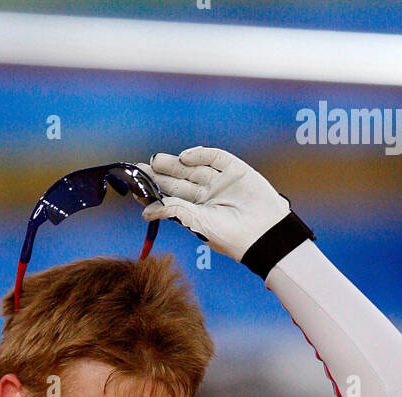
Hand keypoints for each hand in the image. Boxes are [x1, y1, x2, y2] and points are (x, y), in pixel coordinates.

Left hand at [139, 146, 292, 261]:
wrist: (264, 232)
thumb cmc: (230, 236)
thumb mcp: (198, 223)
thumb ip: (174, 211)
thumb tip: (146, 212)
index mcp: (198, 212)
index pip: (172, 197)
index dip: (155, 191)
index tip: (137, 186)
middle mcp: (208, 195)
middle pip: (180, 180)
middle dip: (161, 173)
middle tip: (142, 167)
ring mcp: (221, 181)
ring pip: (194, 168)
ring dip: (175, 163)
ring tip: (156, 161)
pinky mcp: (235, 169)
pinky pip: (215, 157)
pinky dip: (200, 155)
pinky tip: (184, 158)